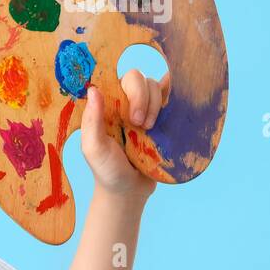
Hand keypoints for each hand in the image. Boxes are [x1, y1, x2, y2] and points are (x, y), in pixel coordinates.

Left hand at [80, 68, 169, 198]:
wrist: (129, 191)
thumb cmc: (107, 170)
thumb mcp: (94, 148)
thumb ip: (92, 121)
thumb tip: (93, 89)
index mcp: (105, 106)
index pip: (117, 80)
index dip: (130, 92)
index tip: (131, 118)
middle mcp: (123, 103)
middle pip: (138, 79)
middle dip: (144, 99)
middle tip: (141, 125)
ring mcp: (144, 109)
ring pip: (156, 86)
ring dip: (156, 104)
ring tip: (150, 128)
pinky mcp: (161, 118)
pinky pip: (170, 97)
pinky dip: (174, 92)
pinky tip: (178, 97)